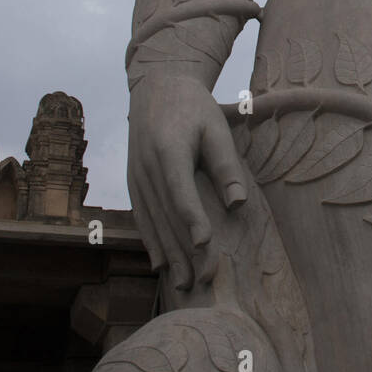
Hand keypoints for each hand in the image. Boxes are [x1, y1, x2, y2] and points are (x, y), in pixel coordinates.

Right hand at [127, 69, 248, 290]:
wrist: (156, 87)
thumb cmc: (194, 108)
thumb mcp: (216, 128)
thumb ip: (226, 166)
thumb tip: (238, 204)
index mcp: (168, 150)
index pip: (180, 192)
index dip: (193, 220)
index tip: (206, 245)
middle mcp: (146, 167)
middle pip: (166, 216)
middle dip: (185, 251)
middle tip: (204, 281)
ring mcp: (136, 176)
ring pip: (152, 222)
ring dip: (168, 255)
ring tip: (183, 285)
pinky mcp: (133, 182)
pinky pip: (142, 218)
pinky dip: (151, 242)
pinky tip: (160, 264)